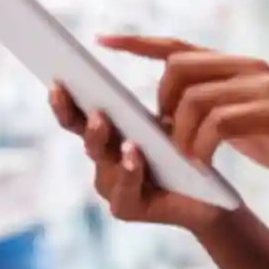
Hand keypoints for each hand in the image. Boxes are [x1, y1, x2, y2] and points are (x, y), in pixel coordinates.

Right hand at [48, 83, 223, 230]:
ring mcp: (112, 185)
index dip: (65, 99)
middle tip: (65, 88)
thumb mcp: (168, 115)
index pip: (78, 115)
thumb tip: (125, 61)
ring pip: (100, 161)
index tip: (57, 77)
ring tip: (101, 119)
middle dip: (70, 112)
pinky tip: (133, 153)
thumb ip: (148, 98)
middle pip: (81, 134)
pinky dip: (127, 172)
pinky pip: (122, 192)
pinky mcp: (127, 207)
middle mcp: (104, 159)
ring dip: (98, 138)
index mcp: (109, 133)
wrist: (212, 195)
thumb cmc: (187, 149)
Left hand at [98, 35, 268, 199]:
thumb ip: (214, 107)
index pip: (180, 45)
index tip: (102, 41)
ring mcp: (264, 86)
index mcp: (239, 66)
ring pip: (195, 97)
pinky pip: (220, 122)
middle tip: (169, 134)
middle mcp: (250, 67)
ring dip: (182, 134)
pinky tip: (205, 163)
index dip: (138, 42)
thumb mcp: (245, 121)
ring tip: (188, 158)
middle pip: (179, 66)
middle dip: (162, 102)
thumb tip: (171, 111)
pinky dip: (203, 145)